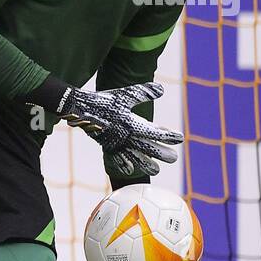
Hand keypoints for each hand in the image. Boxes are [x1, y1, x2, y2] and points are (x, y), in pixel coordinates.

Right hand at [58, 82, 183, 176]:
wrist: (80, 108)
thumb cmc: (104, 100)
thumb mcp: (124, 94)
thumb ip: (143, 93)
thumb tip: (161, 89)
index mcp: (131, 123)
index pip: (155, 132)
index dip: (168, 136)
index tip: (179, 138)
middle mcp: (125, 136)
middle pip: (147, 148)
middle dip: (161, 154)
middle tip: (174, 158)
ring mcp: (115, 143)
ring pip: (133, 157)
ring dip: (145, 165)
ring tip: (156, 170)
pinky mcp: (106, 145)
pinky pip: (116, 159)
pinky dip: (123, 165)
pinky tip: (130, 171)